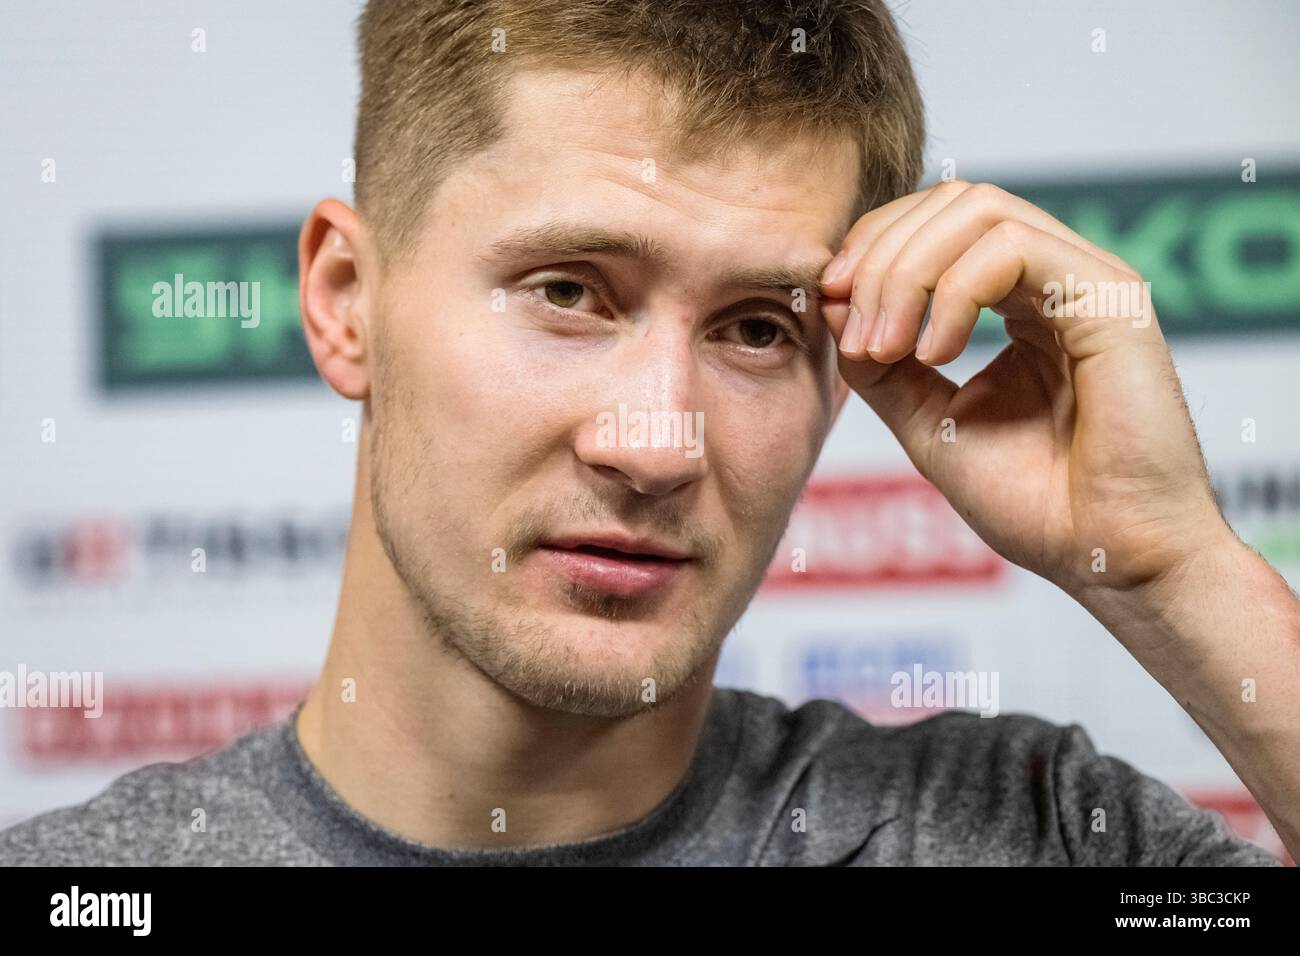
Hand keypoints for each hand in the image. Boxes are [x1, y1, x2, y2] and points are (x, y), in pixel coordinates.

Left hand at [820, 181, 1232, 615]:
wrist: (1107, 560)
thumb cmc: (1036, 504)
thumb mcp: (929, 425)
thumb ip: (882, 367)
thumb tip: (831, 305)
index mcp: (1020, 301)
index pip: (935, 226)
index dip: (870, 249)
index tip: (826, 302)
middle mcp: (1057, 279)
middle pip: (951, 202)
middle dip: (879, 254)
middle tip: (847, 325)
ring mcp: (1087, 280)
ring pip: (979, 210)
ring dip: (907, 271)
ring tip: (884, 347)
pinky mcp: (1111, 296)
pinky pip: (1014, 248)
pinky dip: (954, 291)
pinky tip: (934, 354)